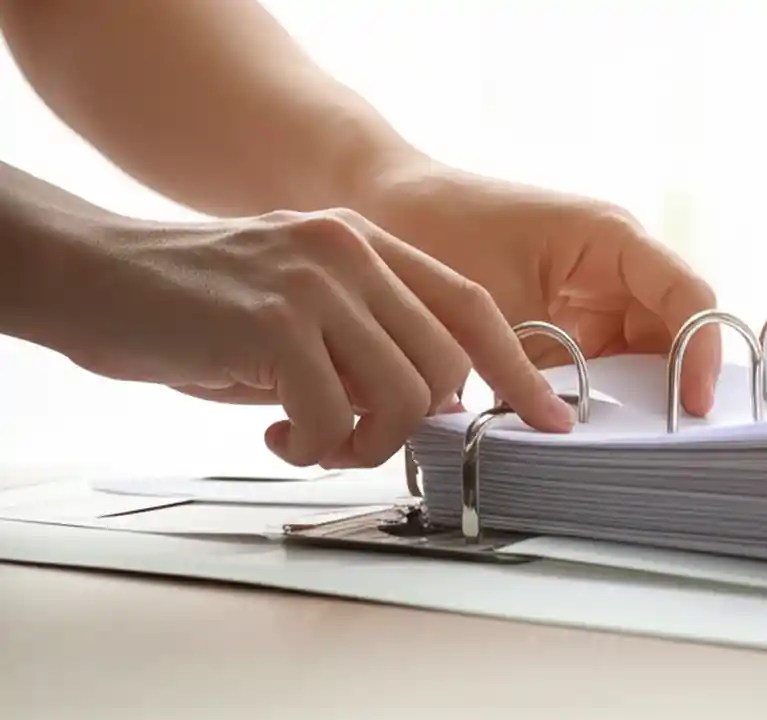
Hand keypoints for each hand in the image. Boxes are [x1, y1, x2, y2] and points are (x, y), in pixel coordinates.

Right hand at [58, 210, 578, 467]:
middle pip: (442, 364)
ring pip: (399, 394)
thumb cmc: (196, 303)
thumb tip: (430, 406)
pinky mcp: (273, 321)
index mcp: (366, 243)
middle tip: (356, 441)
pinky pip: (331, 417)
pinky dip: (309, 448)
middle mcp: (350, 252)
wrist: (89, 273)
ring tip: (307, 438)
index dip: (517, 371)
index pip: (471, 308)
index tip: (549, 420)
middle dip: (412, 426)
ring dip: (359, 442)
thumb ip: (365, 340)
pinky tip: (272, 435)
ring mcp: (314, 281)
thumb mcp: (300, 306)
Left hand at [355, 160, 722, 415]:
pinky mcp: (568, 318)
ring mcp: (593, 292)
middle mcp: (613, 263)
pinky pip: (602, 361)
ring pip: (641, 354)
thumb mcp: (491, 303)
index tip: (694, 406)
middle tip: (660, 441)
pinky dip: (598, 394)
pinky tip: (581, 425)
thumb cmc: (437, 227)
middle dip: (671, 383)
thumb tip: (565, 430)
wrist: (386, 205)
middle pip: (672, 330)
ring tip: (619, 439)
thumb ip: (537, 365)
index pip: (686, 295)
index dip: (701, 351)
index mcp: (610, 238)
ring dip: (634, 394)